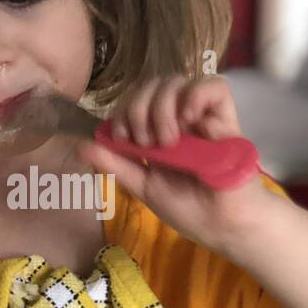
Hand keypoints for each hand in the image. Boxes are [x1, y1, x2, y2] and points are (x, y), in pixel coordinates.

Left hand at [76, 76, 272, 254]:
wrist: (223, 226)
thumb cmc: (188, 209)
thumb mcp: (143, 186)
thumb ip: (115, 165)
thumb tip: (81, 145)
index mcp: (158, 131)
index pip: (135, 98)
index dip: (123, 110)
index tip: (122, 137)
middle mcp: (179, 118)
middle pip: (151, 85)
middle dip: (137, 108)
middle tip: (144, 141)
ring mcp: (202, 116)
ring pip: (176, 82)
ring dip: (161, 107)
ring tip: (168, 141)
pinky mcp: (227, 118)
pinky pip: (213, 86)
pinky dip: (195, 95)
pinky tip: (189, 119)